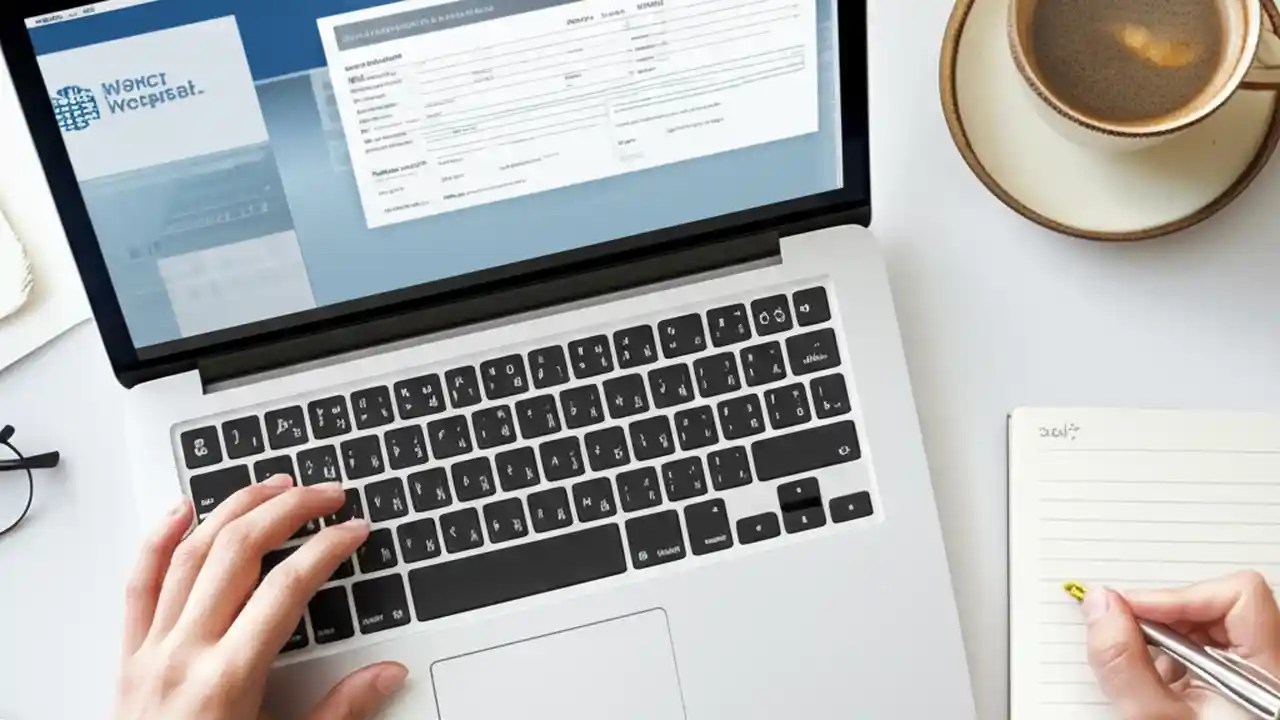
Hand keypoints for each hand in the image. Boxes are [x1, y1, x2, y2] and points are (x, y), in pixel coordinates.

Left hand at [114, 475, 407, 719]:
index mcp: (229, 678)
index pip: (288, 587)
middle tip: (325, 493)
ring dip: (234, 509)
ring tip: (271, 484)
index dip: (328, 548)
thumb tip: (388, 674)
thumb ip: (341, 711)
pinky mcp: (129, 655)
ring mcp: (152, 649)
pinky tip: (181, 510)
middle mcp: (186, 653)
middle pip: (240, 553)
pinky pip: (139, 584)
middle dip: (288, 510)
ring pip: (191, 554)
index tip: (354, 530)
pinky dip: (158, 539)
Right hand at [1084, 571, 1279, 719]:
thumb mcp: (1152, 719)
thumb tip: (1101, 608)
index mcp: (1267, 676)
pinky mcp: (1241, 690)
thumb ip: (1123, 661)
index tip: (1131, 609)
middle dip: (1168, 614)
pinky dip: (1176, 656)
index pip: (1238, 596)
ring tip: (1148, 668)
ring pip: (1215, 625)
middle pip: (1224, 604)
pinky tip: (1161, 682)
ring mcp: (1260, 682)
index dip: (1177, 596)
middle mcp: (1272, 673)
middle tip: (1128, 632)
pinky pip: (1211, 649)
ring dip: (1170, 636)